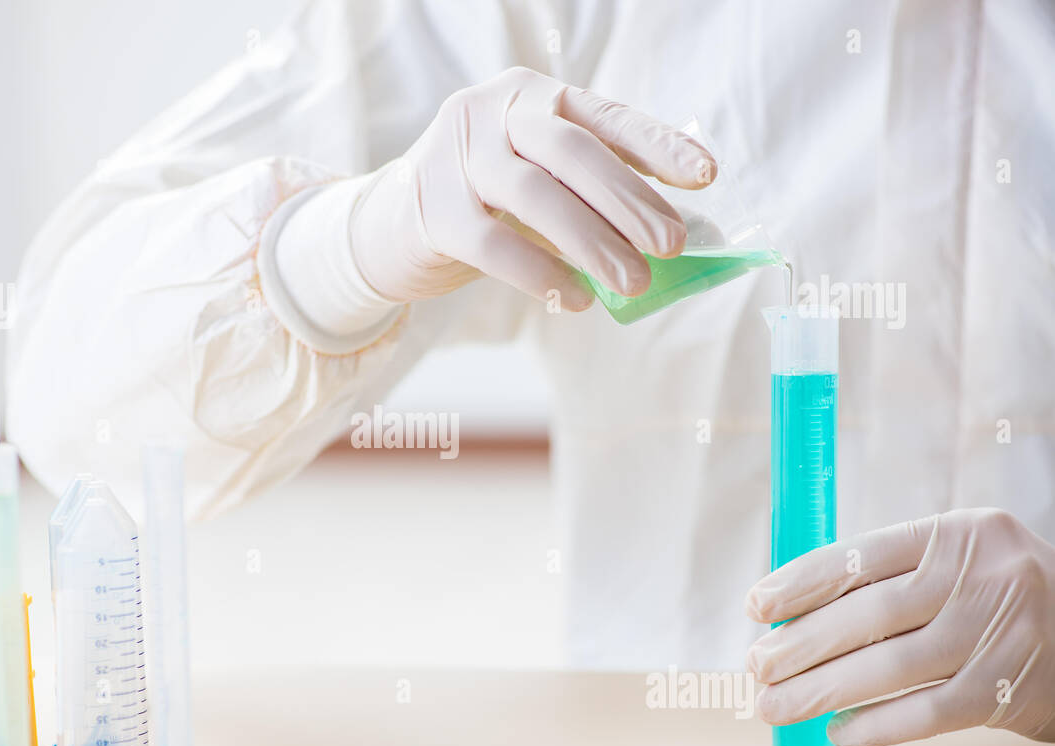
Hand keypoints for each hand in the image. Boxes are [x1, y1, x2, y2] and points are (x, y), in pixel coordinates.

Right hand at [350, 67, 715, 310]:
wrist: (392, 224)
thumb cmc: (486, 202)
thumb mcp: (539, 180)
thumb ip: (592, 195)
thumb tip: (673, 233)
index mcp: (530, 94)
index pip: (603, 115)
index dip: (657, 145)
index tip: (706, 177)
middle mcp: (491, 111)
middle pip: (569, 150)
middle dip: (627, 200)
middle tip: (672, 244)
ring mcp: (454, 156)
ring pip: (533, 195)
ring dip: (592, 242)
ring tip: (634, 281)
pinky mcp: (431, 209)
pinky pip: (492, 244)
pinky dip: (539, 273)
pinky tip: (575, 298)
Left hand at [744, 508, 1054, 745]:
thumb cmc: (996, 598)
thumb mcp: (957, 564)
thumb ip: (889, 579)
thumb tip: (791, 615)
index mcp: (957, 533)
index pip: (862, 556)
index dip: (801, 583)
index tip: (757, 607)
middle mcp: (981, 577)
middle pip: (868, 615)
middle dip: (800, 645)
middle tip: (756, 666)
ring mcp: (998, 634)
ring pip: (890, 668)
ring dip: (821, 691)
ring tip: (775, 705)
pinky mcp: (1010, 691)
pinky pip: (927, 713)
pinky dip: (876, 724)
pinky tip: (838, 731)